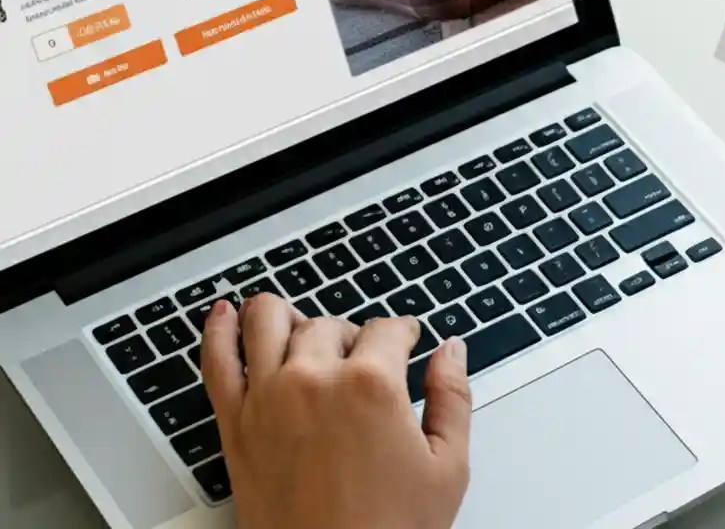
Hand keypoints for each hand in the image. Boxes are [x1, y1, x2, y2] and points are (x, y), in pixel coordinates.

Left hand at [202, 295, 471, 528]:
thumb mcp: (447, 466)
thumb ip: (453, 397)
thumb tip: (452, 352)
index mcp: (372, 385)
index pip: (388, 329)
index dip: (404, 332)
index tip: (407, 339)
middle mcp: (314, 380)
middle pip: (330, 324)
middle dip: (351, 335)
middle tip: (361, 357)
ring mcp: (268, 397)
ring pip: (268, 320)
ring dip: (289, 316)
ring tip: (300, 328)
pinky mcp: (233, 423)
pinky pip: (215, 358)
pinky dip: (218, 328)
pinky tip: (224, 314)